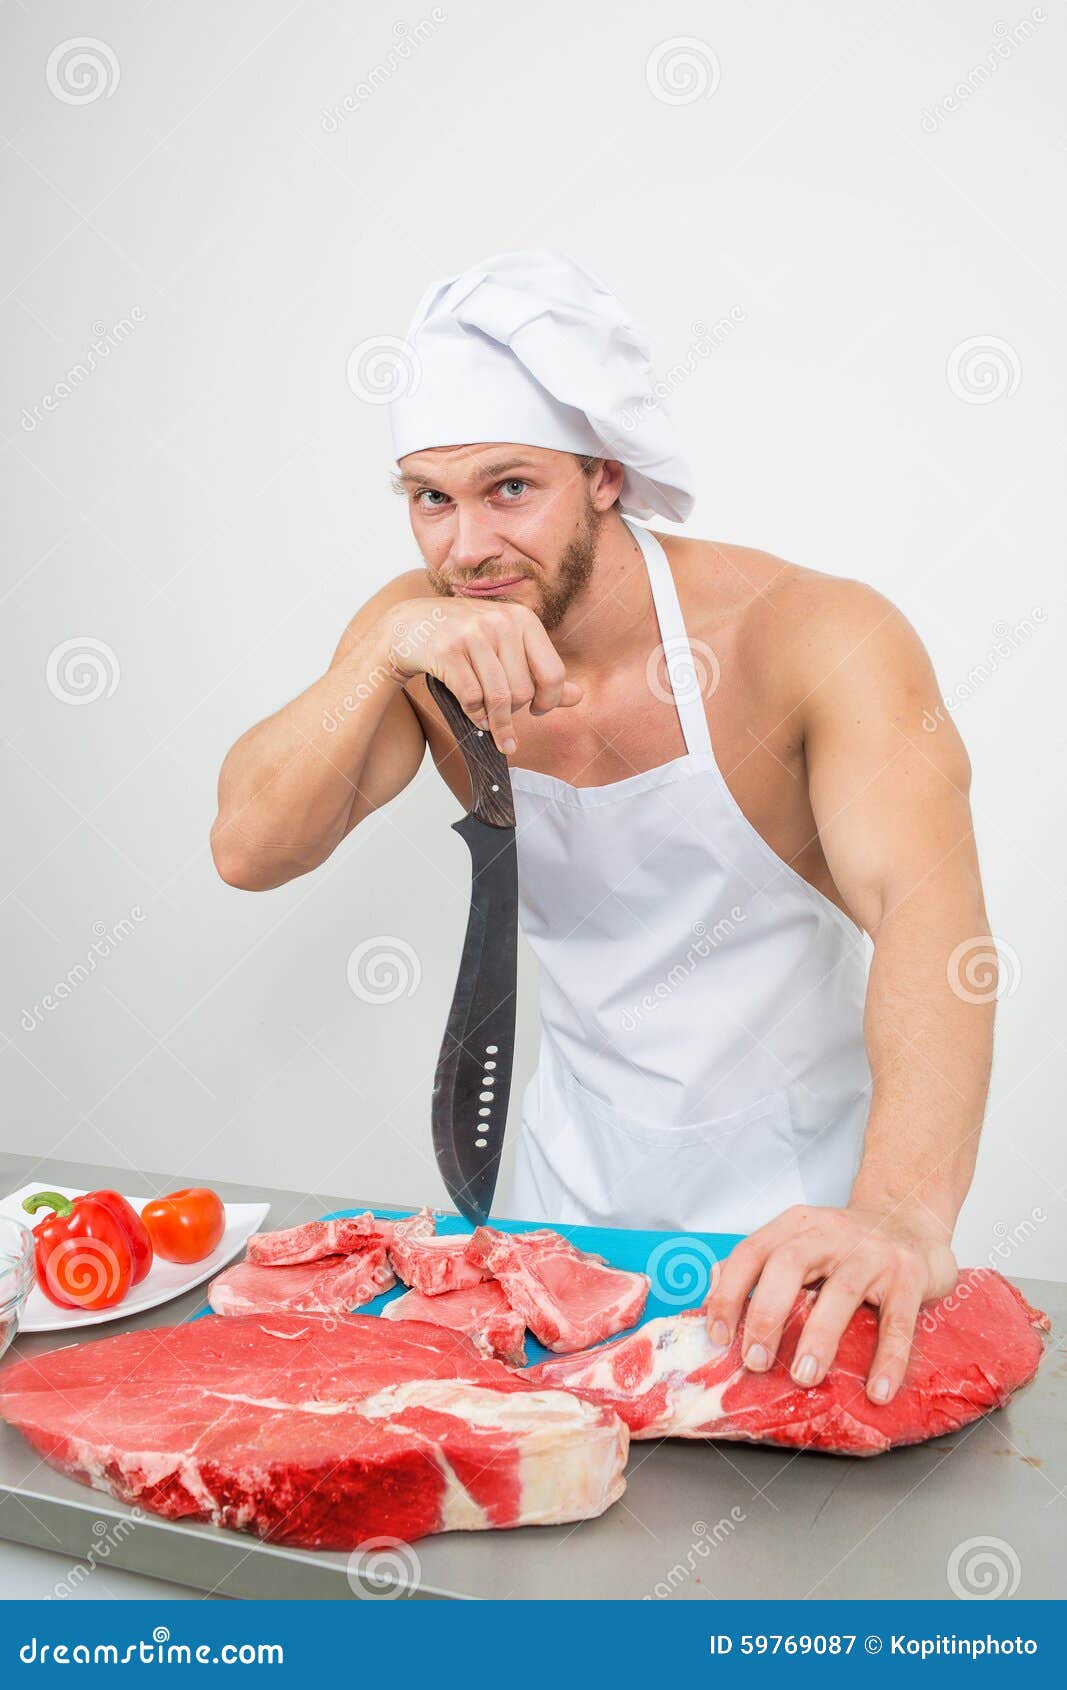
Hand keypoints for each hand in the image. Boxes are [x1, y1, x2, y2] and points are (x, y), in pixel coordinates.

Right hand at [383, 597, 581, 755]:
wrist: (411, 625)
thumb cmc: (465, 639)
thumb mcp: (508, 646)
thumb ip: (542, 671)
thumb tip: (577, 696)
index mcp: (523, 618)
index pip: (552, 673)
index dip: (548, 701)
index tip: (537, 710)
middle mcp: (501, 622)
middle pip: (523, 692)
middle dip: (514, 712)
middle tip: (502, 712)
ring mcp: (473, 635)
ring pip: (499, 698)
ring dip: (495, 720)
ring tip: (489, 724)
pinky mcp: (448, 651)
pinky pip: (472, 698)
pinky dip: (474, 715)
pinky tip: (472, 713)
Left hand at [704, 1202, 957, 1402]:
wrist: (913, 1220)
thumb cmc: (848, 1246)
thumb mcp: (802, 1242)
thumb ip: (761, 1264)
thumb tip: (712, 1292)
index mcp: (797, 1225)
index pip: (752, 1251)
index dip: (729, 1292)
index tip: (717, 1335)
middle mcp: (831, 1232)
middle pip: (789, 1263)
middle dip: (766, 1314)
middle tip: (755, 1361)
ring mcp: (873, 1252)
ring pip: (841, 1292)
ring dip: (819, 1338)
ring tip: (804, 1377)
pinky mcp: (909, 1275)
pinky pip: (898, 1321)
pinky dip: (888, 1358)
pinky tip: (877, 1390)